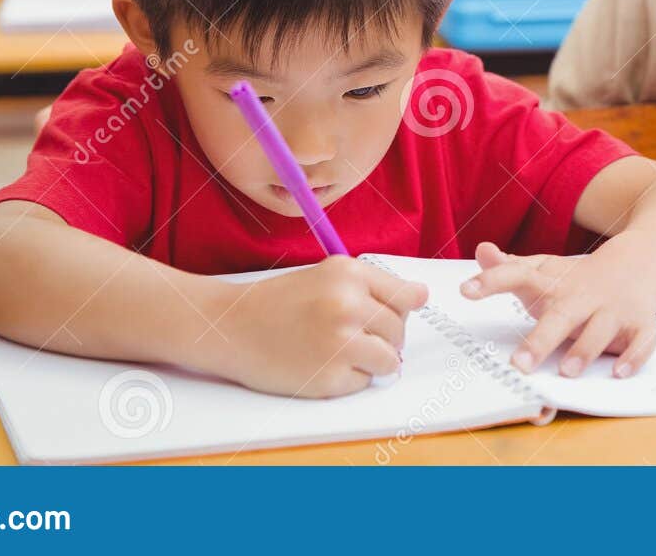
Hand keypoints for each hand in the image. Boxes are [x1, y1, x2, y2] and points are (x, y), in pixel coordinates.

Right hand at [218, 257, 426, 397]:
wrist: (232, 327)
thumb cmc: (280, 302)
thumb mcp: (327, 276)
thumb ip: (374, 286)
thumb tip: (423, 297)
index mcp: (350, 273)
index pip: (408, 296)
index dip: (401, 310)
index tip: (391, 315)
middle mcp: (348, 305)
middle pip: (399, 330)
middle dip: (384, 337)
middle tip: (349, 335)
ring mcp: (341, 343)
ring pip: (390, 360)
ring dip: (373, 360)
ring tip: (340, 350)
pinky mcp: (331, 377)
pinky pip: (365, 382)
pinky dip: (350, 379)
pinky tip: (322, 364)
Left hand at [460, 240, 655, 378]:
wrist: (639, 263)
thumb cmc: (578, 279)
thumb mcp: (543, 271)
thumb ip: (509, 268)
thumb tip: (481, 250)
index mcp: (553, 283)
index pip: (517, 275)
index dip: (492, 281)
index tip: (466, 290)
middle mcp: (583, 295)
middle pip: (560, 316)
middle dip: (541, 339)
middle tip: (518, 365)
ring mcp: (613, 309)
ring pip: (600, 330)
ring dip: (584, 350)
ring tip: (567, 371)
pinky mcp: (640, 323)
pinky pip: (641, 340)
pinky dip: (633, 356)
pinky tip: (619, 371)